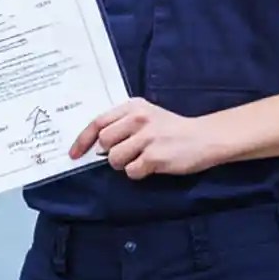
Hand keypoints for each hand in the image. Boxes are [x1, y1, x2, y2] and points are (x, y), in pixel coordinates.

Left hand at [70, 97, 224, 179]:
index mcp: (133, 106)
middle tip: (127, 153)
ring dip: (124, 164)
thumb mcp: (146, 115)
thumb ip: (122, 123)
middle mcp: (138, 119)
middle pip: (104, 142)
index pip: (97, 122)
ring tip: (141, 159)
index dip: (82, 140)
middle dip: (110, 153)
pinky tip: (152, 166)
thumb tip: (95, 144)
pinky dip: (138, 173)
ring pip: (115, 159)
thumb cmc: (172, 128)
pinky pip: (132, 172)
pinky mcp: (155, 156)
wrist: (205, 137)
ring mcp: (146, 138)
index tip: (74, 154)